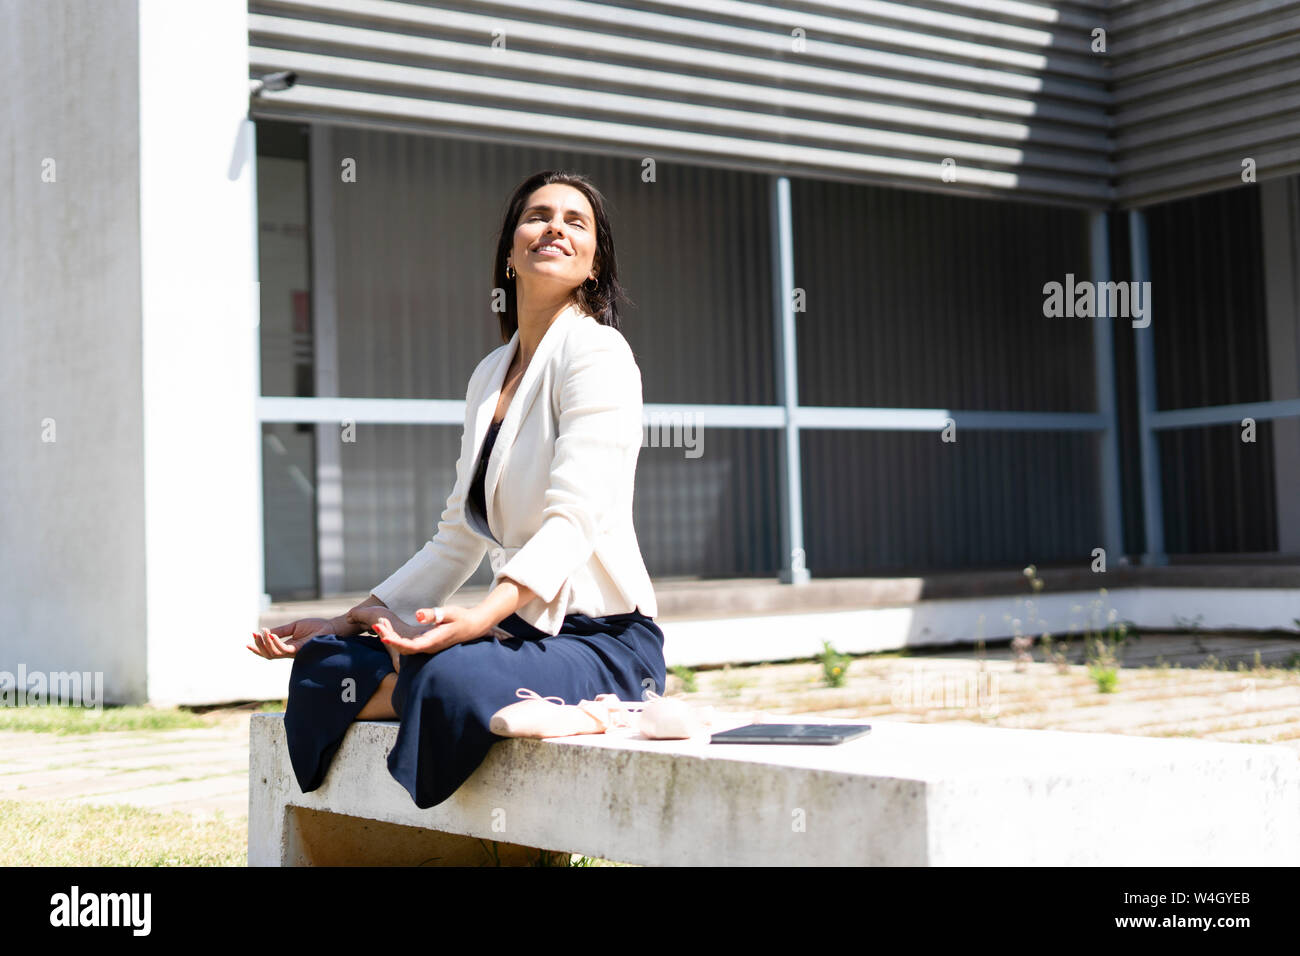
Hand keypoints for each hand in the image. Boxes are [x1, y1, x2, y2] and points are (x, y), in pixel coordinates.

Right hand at [247, 617, 334, 659]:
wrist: (330, 627)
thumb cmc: (316, 627)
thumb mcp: (294, 627)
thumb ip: (281, 631)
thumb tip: (266, 632)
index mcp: (288, 647)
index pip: (270, 651)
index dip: (258, 649)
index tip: (247, 643)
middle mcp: (290, 652)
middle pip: (269, 655)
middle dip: (259, 646)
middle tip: (254, 636)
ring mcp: (295, 652)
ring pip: (274, 653)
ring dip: (265, 643)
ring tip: (262, 633)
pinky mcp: (300, 650)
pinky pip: (284, 650)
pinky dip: (275, 643)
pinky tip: (270, 635)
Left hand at [373, 605, 494, 656]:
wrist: (473, 626)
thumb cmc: (461, 618)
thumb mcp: (448, 612)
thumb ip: (433, 614)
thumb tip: (417, 615)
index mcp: (432, 642)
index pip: (410, 646)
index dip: (395, 643)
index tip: (383, 636)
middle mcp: (428, 648)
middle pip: (403, 648)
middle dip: (387, 638)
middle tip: (375, 624)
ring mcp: (426, 647)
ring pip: (403, 647)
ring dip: (390, 637)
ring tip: (378, 624)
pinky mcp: (426, 644)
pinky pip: (407, 644)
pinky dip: (395, 637)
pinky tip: (388, 627)